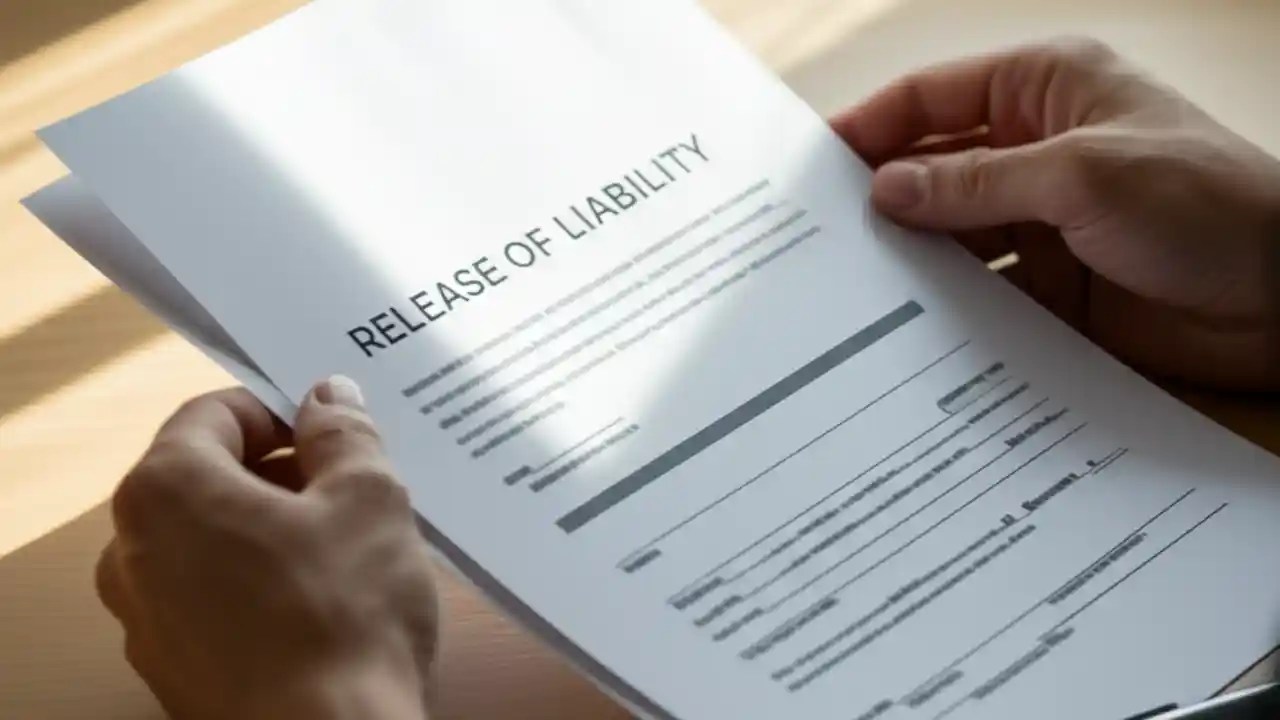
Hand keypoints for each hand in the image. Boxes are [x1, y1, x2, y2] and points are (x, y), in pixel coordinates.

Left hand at [96, 378, 436, 719]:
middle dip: (282, 471)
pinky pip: (215, 599)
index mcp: (166, 491)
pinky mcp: (175, 670)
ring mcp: (147, 619)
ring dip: (275, 529)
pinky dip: (262, 584)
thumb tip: (329, 399)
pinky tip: (325, 602)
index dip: (281, 410)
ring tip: (349, 547)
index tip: (333, 428)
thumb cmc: (344, 617)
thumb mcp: (368, 499)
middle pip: (208, 478)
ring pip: (213, 541)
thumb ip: (344, 435)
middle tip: (354, 486)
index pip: (214, 414)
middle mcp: (132, 553)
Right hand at [834, 38, 1279, 390]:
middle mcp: (1034, 149)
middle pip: (932, 166)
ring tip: (844, 285)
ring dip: (907, 254)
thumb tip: (885, 189)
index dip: (870, 126)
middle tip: (815, 235)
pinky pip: (978, 289)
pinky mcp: (1049, 285)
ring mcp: (1040, 220)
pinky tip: (902, 323)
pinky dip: (944, 304)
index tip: (811, 166)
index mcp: (1044, 90)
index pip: (933, 98)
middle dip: (879, 196)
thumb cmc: (1203, 205)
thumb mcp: (1081, 177)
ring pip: (948, 232)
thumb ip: (976, 183)